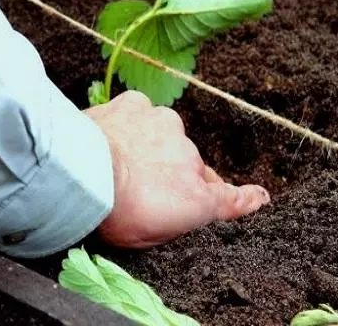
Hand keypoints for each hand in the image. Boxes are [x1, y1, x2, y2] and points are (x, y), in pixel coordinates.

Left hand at [83, 90, 270, 247]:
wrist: (79, 173)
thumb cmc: (117, 212)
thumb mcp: (162, 232)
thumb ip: (200, 214)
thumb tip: (252, 199)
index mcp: (196, 192)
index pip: (227, 196)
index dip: (242, 197)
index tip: (258, 196)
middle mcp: (188, 153)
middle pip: (187, 165)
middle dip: (171, 174)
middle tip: (141, 189)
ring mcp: (163, 125)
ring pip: (164, 136)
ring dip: (151, 147)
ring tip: (119, 163)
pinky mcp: (136, 105)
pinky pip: (140, 114)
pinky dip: (131, 124)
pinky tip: (113, 137)